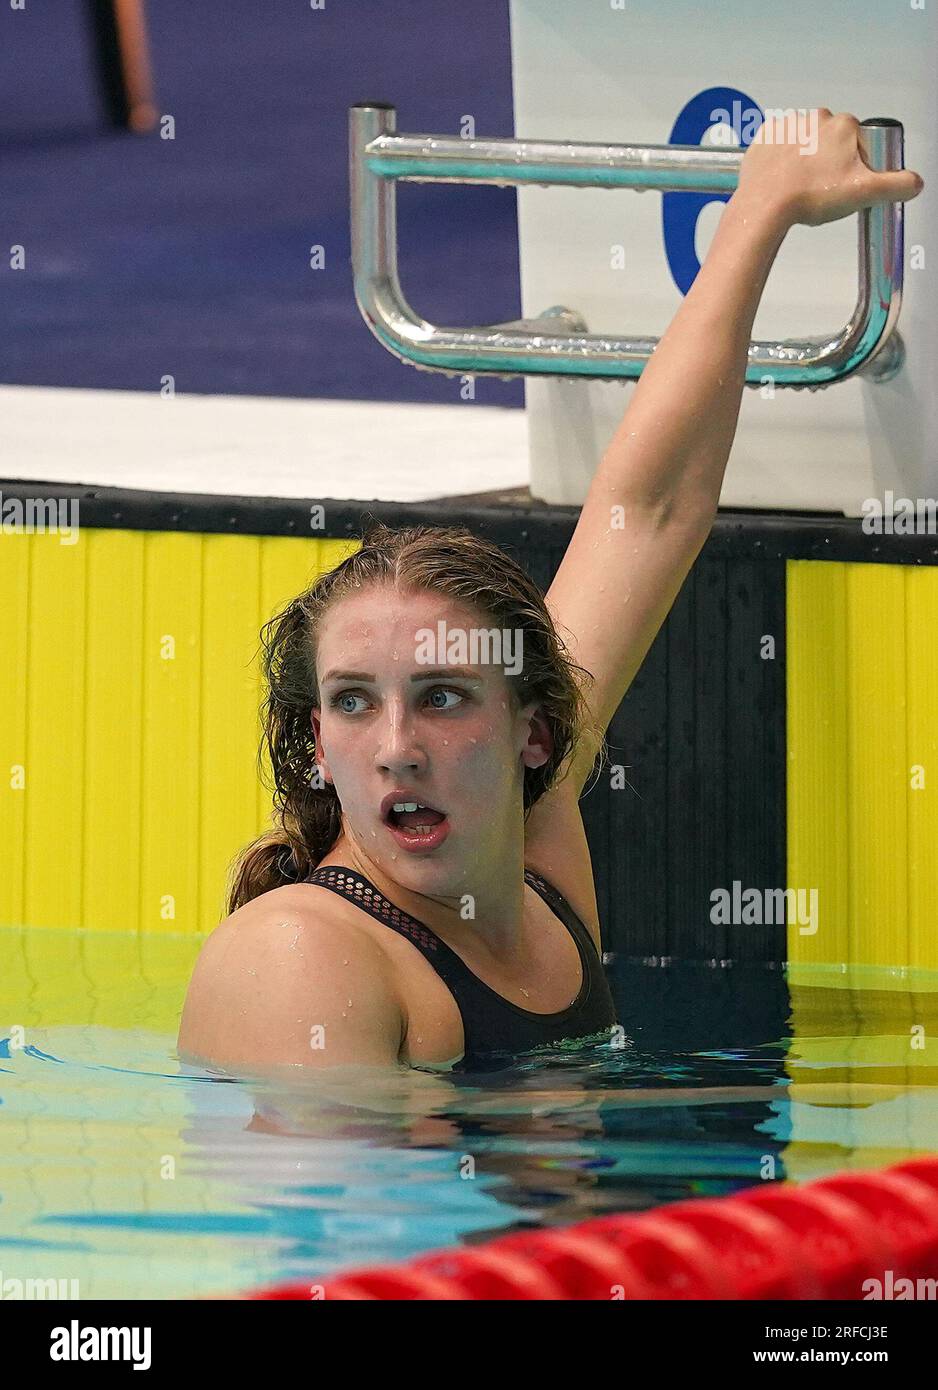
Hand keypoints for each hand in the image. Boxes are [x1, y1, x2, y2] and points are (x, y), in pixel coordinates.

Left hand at [735, 108, 923, 228]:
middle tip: (821, 188)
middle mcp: (816, 117)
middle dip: (829, 162)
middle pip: (830, 141)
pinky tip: (782, 180)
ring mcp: (788, 125)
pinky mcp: (765, 137)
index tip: (844, 182)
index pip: (857, 143)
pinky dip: (781, 161)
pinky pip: (778, 146)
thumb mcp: (864, 192)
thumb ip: (896, 185)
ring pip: (804, 143)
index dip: (854, 165)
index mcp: (843, 125)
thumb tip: (914, 183)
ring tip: (801, 187)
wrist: (766, 204)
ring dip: (805, 160)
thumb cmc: (812, 195)